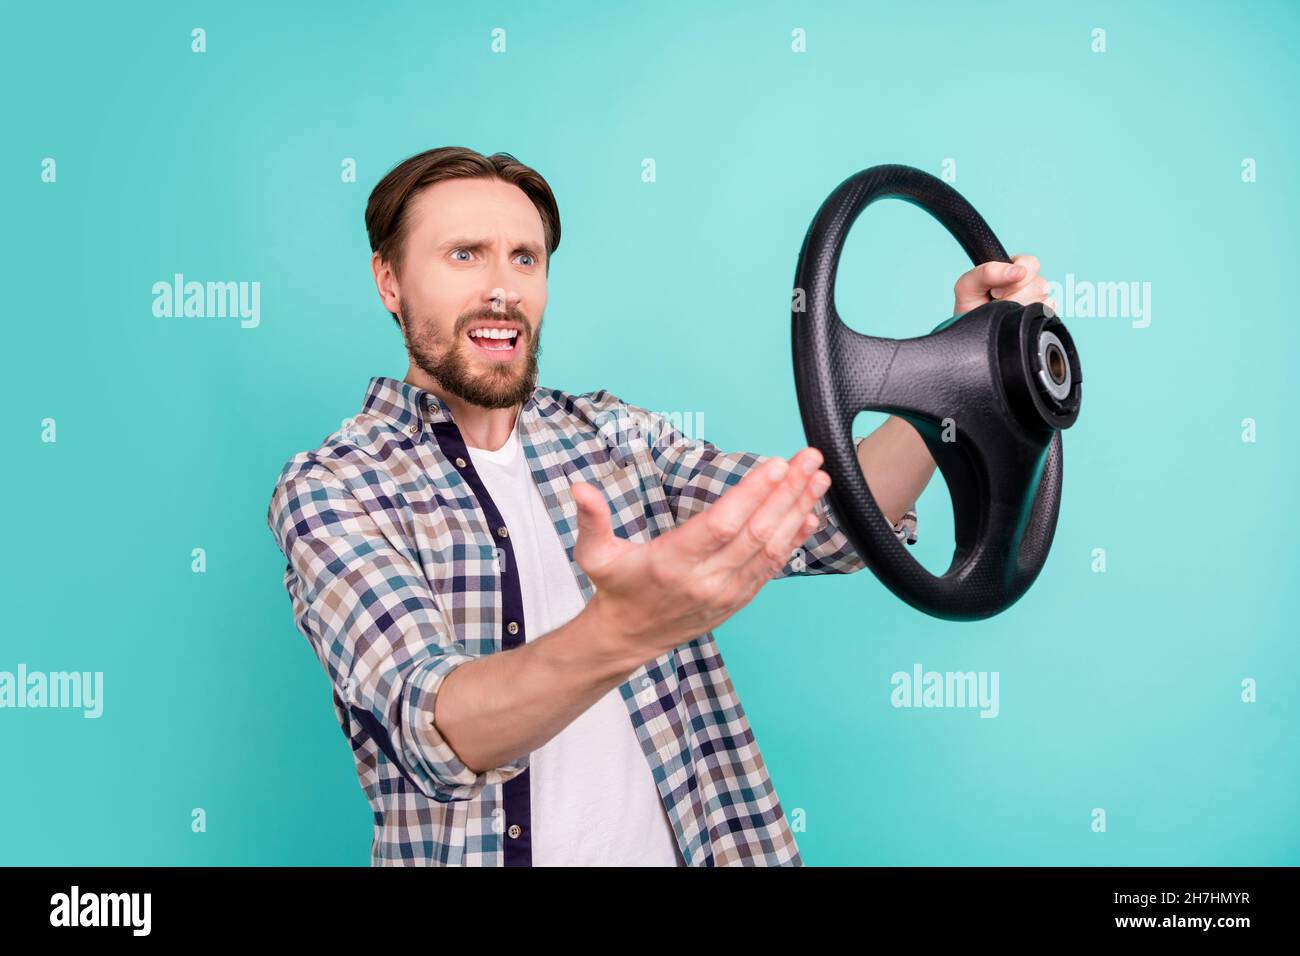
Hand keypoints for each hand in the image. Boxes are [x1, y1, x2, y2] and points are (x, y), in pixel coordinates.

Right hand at [571, 448, 829, 660]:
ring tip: (818, 479)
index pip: (722, 525)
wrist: (629, 638)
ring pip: (771, 549)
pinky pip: (773, 567)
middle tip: (809, 460)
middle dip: (788, 493)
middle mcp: (705, 580)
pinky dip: (794, 539)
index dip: (752, 495)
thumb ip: (591, 518)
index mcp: (672, 563)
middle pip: (756, 533)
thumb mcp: (594, 554)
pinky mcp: (739, 599)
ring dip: (798, 511)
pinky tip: (810, 514)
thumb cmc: (616, 588)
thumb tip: (579, 488)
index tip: (776, 465)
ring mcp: (726, 592)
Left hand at [952, 254, 1055, 316]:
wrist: (973, 336)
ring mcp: (1037, 299)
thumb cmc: (970, 308)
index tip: (994, 291)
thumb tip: (1019, 271)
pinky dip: (1031, 317)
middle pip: (1039, 283)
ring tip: (1004, 312)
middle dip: (1014, 296)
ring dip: (1019, 307)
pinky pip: (1049, 311)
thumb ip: (988, 271)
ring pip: (1043, 298)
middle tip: (996, 302)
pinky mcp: (1043, 315)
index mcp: (1012, 269)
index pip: (1030, 264)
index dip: (1015, 278)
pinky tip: (1016, 319)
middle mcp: (1029, 283)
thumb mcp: (967, 286)